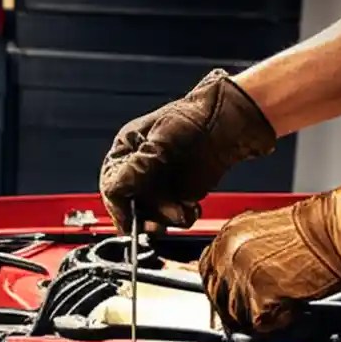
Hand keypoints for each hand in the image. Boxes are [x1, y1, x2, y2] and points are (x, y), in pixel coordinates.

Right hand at [99, 69, 276, 233]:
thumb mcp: (160, 140)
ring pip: (151, 216)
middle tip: (162, 220)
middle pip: (129, 206)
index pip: (112, 186)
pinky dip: (182, 217)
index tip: (132, 222)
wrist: (228, 124)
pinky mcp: (175, 195)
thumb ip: (137, 167)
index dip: (120, 207)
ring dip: (168, 217)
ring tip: (185, 207)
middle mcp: (137, 170)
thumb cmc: (194, 119)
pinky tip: (193, 207)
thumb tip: (116, 188)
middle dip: (148, 215)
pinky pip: (171, 218)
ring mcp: (156, 184)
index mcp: (125, 151)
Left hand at [198, 171, 340, 332]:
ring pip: (235, 313)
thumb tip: (234, 277)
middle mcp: (229, 253)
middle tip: (257, 311)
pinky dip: (276, 322)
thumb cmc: (316, 230)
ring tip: (280, 305)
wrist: (338, 232)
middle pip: (216, 296)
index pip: (206, 271)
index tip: (231, 298)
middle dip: (234, 308)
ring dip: (257, 316)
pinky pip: (259, 323)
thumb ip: (243, 254)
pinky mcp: (260, 295)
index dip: (221, 289)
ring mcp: (242, 275)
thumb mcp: (265, 233)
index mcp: (229, 234)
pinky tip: (291, 308)